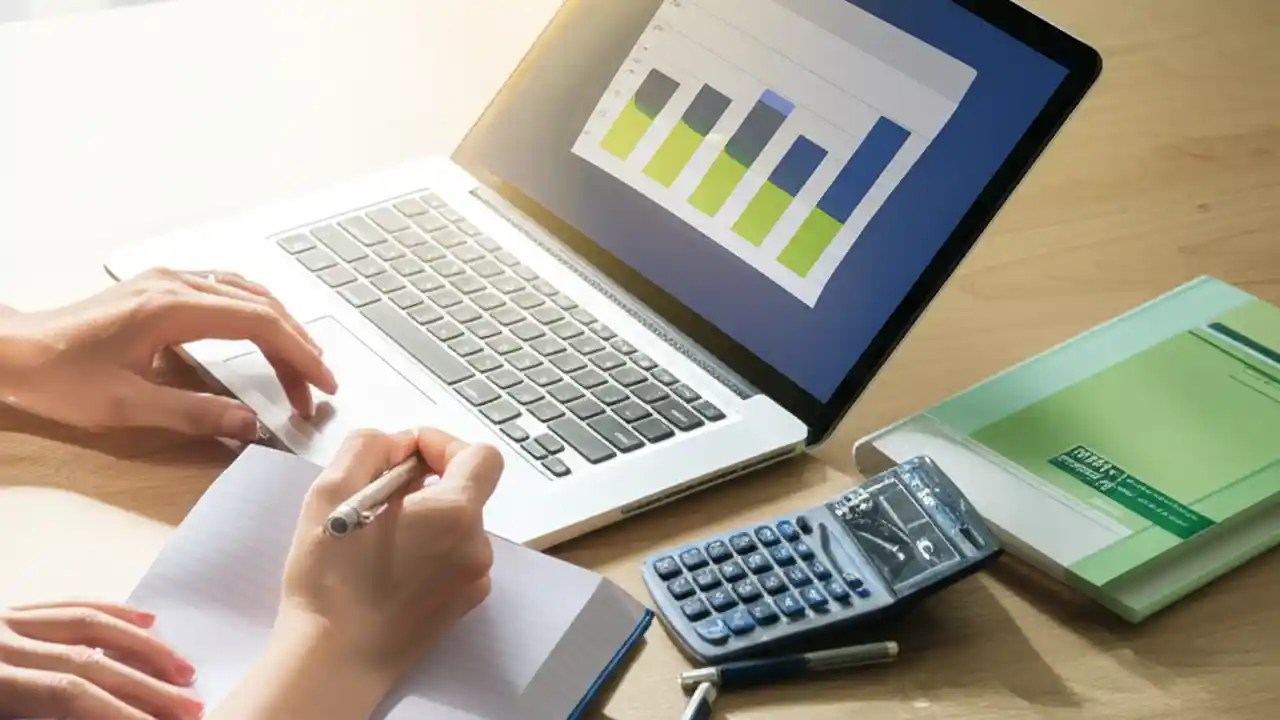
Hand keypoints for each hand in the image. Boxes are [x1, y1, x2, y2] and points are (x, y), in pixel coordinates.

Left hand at [0, 268, 335, 439]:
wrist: (13, 352)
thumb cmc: (59, 376)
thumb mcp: (128, 407)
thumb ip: (196, 414)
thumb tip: (251, 424)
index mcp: (171, 309)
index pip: (259, 322)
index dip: (299, 353)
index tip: (323, 382)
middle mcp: (175, 285)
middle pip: (261, 306)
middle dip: (297, 346)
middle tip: (317, 387)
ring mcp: (167, 281)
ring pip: (247, 293)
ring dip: (281, 327)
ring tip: (300, 364)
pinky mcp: (159, 288)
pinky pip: (226, 290)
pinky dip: (257, 313)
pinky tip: (264, 333)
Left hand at [0, 601, 201, 719]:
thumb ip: (50, 716)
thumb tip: (112, 715)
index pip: (70, 694)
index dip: (120, 712)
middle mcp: (0, 644)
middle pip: (89, 661)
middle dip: (146, 687)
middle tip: (190, 706)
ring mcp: (6, 621)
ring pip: (89, 624)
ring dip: (142, 647)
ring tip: (182, 669)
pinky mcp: (11, 612)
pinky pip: (70, 603)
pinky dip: (112, 611)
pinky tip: (147, 620)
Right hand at [210, 428, 501, 718]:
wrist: (335, 658)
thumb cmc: (330, 580)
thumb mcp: (331, 491)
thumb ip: (370, 447)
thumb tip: (399, 443)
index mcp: (456, 513)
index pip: (481, 455)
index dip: (445, 444)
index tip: (407, 454)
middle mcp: (477, 545)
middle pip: (466, 490)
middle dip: (426, 482)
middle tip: (377, 496)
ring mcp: (474, 578)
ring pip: (457, 525)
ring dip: (426, 517)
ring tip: (378, 536)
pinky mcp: (463, 604)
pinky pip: (455, 558)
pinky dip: (430, 549)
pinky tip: (391, 565)